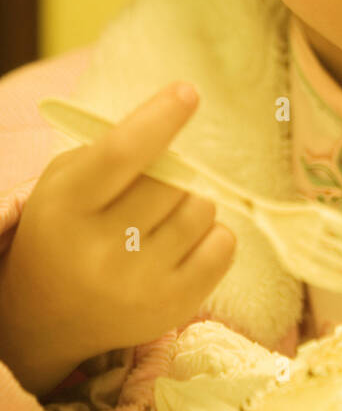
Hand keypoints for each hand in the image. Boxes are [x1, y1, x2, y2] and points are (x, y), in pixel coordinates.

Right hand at [0, 83, 236, 388]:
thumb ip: (114, 147)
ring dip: (191, 204)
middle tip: (148, 191)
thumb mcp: (66, 182)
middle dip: (171, 174)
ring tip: (158, 223)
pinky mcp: (173, 306)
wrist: (48, 317)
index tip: (187, 93)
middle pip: (173, 179)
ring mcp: (138, 283)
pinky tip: (180, 246)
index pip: (122, 153)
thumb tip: (175, 119)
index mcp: (66, 206)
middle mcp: (99, 249)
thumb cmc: (66, 230)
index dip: (159, 119)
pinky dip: (212, 235)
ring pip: (203, 208)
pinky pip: (224, 244)